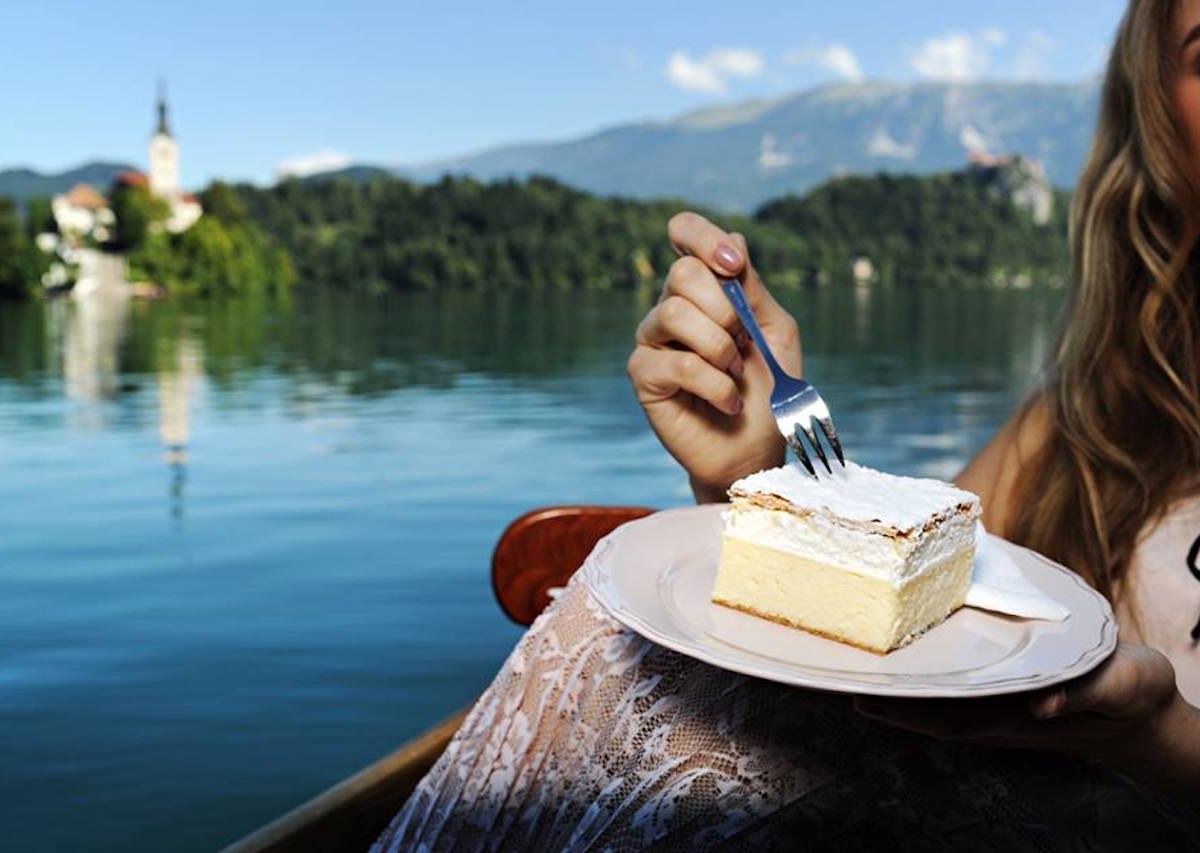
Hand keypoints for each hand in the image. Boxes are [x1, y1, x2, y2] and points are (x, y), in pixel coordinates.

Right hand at [627, 212, 801, 501]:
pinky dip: (713, 384)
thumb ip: (752, 287)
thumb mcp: (774, 328)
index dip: (703, 237)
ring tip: (736, 375)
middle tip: (743, 342)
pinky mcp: (644, 376)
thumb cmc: (770, 388)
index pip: (684, 234)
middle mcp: (673, 307)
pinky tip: (728, 402)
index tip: (734, 264)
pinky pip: (675, 362)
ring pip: (674, 313)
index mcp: (704, 288)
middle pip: (682, 272)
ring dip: (720, 348)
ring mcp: (653, 341)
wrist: (758, 447)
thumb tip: (732, 238)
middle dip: (725, 308)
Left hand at [854, 643, 1183, 761]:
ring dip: (902, 694)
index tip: (868, 700)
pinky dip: (931, 679)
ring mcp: (1005, 707)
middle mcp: (1004, 715)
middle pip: (933, 714)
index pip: (952, 717)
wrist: (1146, 708)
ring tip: (861, 674)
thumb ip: (1082, 695)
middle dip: (890, 704)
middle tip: (847, 683)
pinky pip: (960, 690)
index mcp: (1021, 716)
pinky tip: (910, 664)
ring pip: (942, 703)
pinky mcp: (1012, 692)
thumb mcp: (1119, 687)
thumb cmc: (1133, 695)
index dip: (908, 711)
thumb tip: (1042, 704)